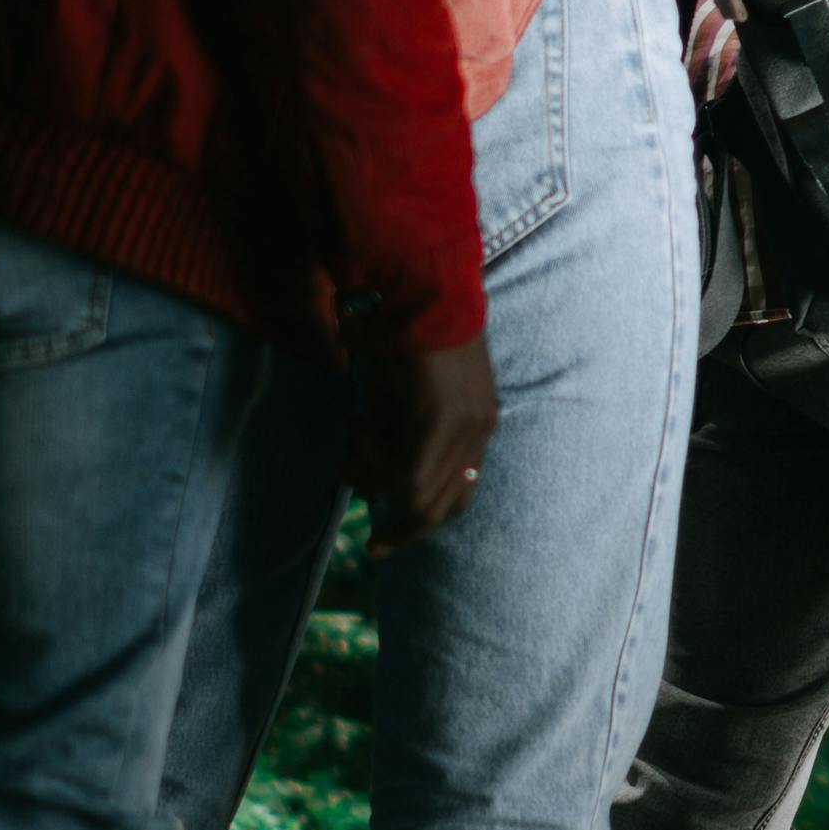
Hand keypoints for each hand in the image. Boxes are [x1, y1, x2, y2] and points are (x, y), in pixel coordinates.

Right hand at [351, 333, 493, 548]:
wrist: (418, 283)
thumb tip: (375, 483)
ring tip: (349, 441)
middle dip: (401, 531)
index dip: (421, 524)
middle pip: (441, 509)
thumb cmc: (404, 328)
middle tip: (372, 546)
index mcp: (478, 425)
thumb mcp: (401, 394)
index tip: (384, 541)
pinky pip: (403, 473)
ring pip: (417, 498)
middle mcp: (479, 432)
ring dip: (372, 480)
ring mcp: (464, 427)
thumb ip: (395, 434)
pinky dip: (371, 464)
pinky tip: (354, 428)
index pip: (458, 497)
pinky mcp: (439, 418)